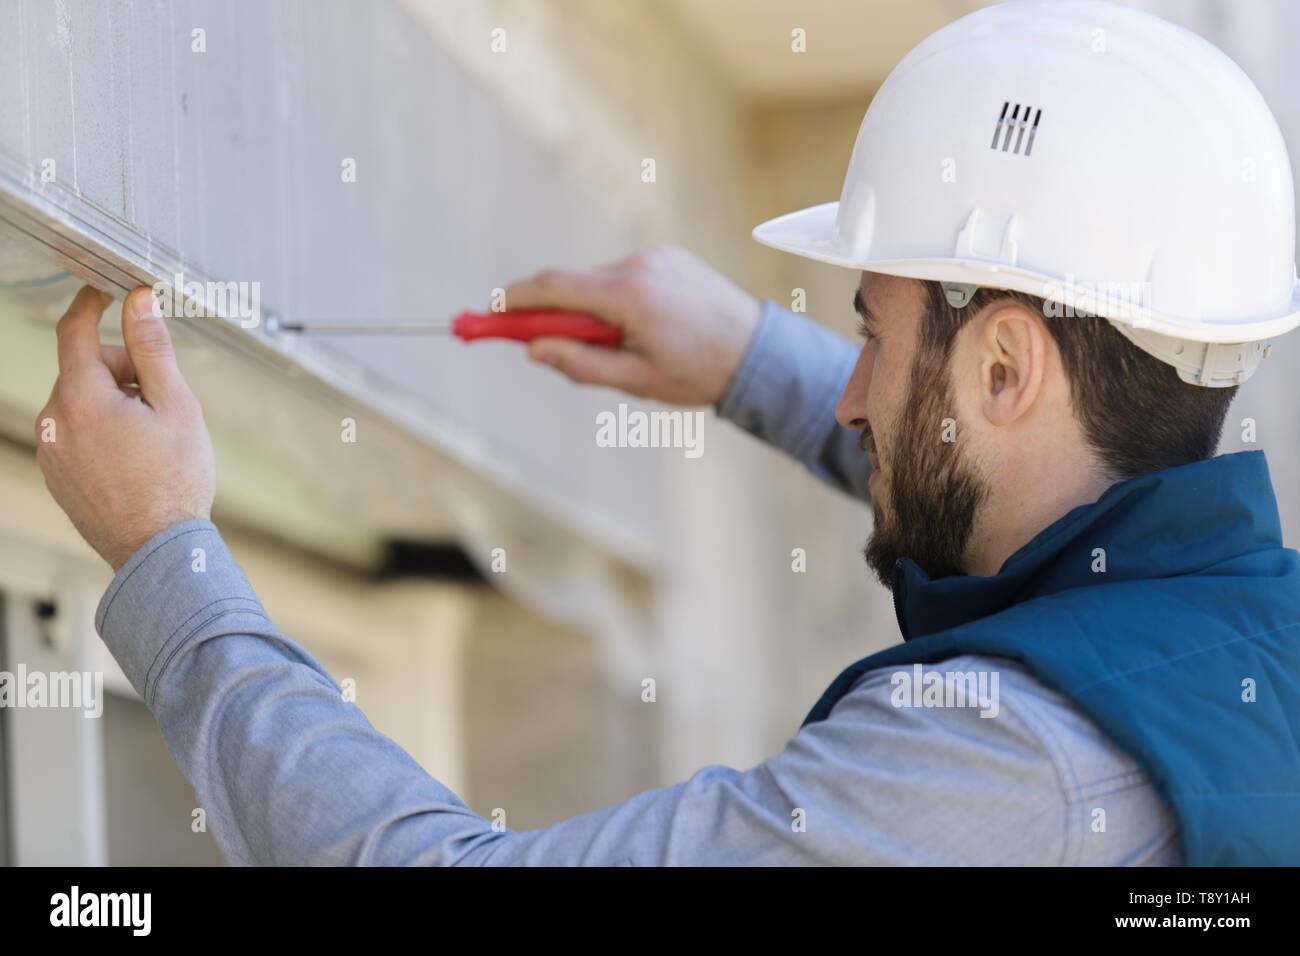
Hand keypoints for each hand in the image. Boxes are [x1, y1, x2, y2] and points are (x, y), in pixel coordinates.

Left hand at [35, 286, 215, 571]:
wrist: (157, 549)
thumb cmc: (175, 480)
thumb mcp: (177, 405)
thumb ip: (152, 348)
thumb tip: (139, 300)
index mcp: (82, 398)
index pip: (74, 331)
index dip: (91, 304)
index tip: (107, 291)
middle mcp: (54, 421)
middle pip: (85, 370)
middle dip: (122, 372)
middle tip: (161, 402)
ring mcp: (51, 451)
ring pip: (81, 403)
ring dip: (113, 405)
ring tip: (151, 440)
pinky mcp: (56, 475)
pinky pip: (76, 434)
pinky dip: (103, 433)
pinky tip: (135, 461)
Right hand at [505, 244, 759, 405]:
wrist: (760, 352)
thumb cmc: (699, 373)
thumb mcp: (636, 380)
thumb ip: (580, 364)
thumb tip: (534, 350)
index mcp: (630, 295)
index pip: (554, 287)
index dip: (514, 300)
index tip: (487, 313)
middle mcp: (640, 265)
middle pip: (574, 286)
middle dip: (553, 315)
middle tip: (539, 346)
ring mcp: (656, 256)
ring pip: (599, 283)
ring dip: (593, 311)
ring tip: (626, 348)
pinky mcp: (668, 256)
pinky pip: (624, 277)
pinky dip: (617, 300)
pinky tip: (645, 329)